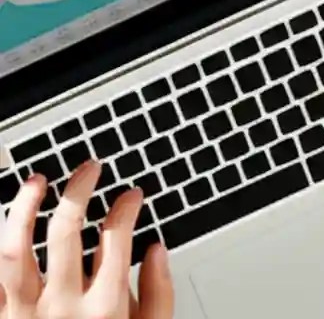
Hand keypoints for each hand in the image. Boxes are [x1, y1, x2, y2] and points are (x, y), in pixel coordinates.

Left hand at [0, 161, 173, 318]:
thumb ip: (158, 296)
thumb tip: (157, 253)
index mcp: (105, 308)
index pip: (116, 238)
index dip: (126, 208)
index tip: (131, 196)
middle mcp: (62, 305)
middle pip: (65, 231)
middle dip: (79, 190)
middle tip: (89, 170)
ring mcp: (25, 313)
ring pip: (15, 248)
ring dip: (24, 208)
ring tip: (36, 183)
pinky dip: (0, 244)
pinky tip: (8, 225)